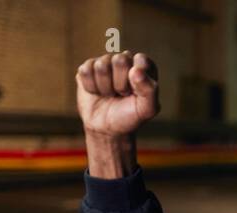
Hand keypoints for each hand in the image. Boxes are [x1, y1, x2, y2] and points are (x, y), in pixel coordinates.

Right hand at [76, 52, 158, 177]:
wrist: (107, 128)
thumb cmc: (130, 116)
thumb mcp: (147, 109)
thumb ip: (150, 90)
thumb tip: (136, 70)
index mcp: (143, 66)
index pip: (141, 60)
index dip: (137, 79)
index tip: (135, 92)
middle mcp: (124, 60)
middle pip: (120, 60)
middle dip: (120, 83)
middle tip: (122, 94)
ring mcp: (105, 62)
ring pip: (101, 66)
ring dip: (105, 87)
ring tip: (110, 94)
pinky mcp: (87, 68)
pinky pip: (86, 71)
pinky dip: (91, 87)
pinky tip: (97, 92)